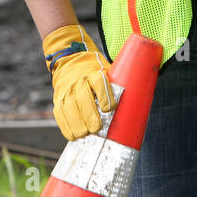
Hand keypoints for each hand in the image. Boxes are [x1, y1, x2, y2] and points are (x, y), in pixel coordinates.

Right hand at [43, 24, 115, 140]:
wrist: (69, 61)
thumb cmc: (94, 71)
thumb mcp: (106, 71)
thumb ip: (117, 85)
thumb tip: (138, 104)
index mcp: (93, 72)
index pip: (99, 83)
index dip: (105, 97)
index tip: (109, 108)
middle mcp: (78, 81)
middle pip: (83, 99)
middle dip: (91, 116)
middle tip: (98, 128)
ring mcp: (66, 91)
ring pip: (70, 109)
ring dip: (79, 124)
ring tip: (87, 132)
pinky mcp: (58, 100)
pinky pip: (60, 115)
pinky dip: (67, 127)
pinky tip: (75, 135)